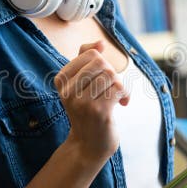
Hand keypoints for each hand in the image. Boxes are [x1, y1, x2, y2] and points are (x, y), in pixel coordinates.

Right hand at [54, 41, 129, 164]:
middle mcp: (68, 91)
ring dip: (119, 85)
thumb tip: (99, 42)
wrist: (88, 145)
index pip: (89, 53)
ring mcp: (83, 102)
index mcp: (61, 80)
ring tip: (116, 97)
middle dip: (112, 73)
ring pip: (111, 75)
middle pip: (101, 62)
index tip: (102, 77)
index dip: (102, 62)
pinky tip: (122, 104)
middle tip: (111, 88)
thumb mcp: (81, 84)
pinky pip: (119, 88)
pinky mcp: (99, 112)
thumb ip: (86, 59)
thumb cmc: (87, 110)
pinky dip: (125, 95)